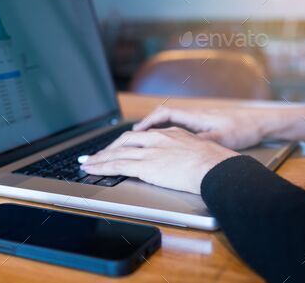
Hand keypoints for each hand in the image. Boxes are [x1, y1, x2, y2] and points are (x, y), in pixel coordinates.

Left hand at [79, 127, 238, 193]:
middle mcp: (157, 139)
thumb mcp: (199, 151)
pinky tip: (92, 169)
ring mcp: (150, 152)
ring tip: (87, 164)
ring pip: (117, 153)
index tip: (118, 147)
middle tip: (96, 155)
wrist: (217, 168)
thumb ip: (185, 154)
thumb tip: (183, 163)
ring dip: (100, 159)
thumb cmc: (216, 164)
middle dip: (109, 148)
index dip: (127, 142)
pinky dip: (102, 167)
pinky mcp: (146, 166)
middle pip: (125, 140)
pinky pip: (118, 165)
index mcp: (171, 134)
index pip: (142, 135)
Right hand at [133, 105, 270, 149]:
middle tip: (133, 136)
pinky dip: (168, 132)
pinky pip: (180, 126)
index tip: (136, 131)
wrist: (262, 122)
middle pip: (163, 116)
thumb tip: (183, 147)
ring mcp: (199, 119)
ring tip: (144, 140)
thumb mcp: (223, 138)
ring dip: (156, 129)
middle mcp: (195, 115)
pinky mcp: (205, 125)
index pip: (165, 113)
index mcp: (196, 116)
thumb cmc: (245, 128)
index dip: (148, 121)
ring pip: (171, 121)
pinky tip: (168, 142)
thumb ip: (202, 142)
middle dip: (147, 125)